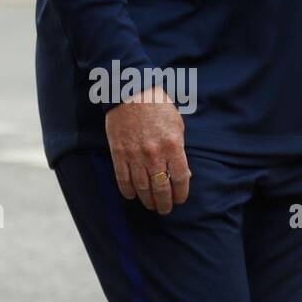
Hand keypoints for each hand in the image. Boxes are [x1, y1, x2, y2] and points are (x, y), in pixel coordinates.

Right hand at [104, 86, 190, 214]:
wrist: (131, 92)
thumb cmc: (157, 105)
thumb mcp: (177, 125)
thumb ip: (179, 149)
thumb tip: (182, 173)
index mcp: (172, 146)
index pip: (180, 179)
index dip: (181, 194)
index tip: (180, 199)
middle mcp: (154, 154)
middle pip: (161, 188)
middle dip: (164, 203)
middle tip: (165, 209)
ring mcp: (135, 155)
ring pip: (142, 187)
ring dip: (147, 200)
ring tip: (151, 206)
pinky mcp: (119, 153)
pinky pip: (122, 178)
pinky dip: (127, 190)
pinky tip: (132, 196)